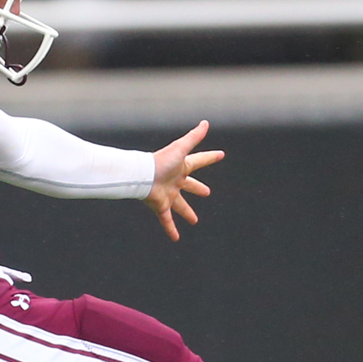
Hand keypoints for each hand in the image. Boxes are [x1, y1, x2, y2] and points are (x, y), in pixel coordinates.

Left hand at [146, 121, 225, 241]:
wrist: (142, 175)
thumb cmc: (161, 161)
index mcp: (181, 167)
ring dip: (186, 213)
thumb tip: (206, 122)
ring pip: (179, 205)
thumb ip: (193, 137)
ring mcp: (168, 194)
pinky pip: (167, 220)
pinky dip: (171, 229)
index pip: (199, 161)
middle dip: (198, 188)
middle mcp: (175, 181)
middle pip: (189, 185)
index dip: (210, 157)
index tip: (220, 155)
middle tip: (206, 193)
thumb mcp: (180, 149)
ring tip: (194, 221)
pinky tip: (176, 239)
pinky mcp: (161, 206)